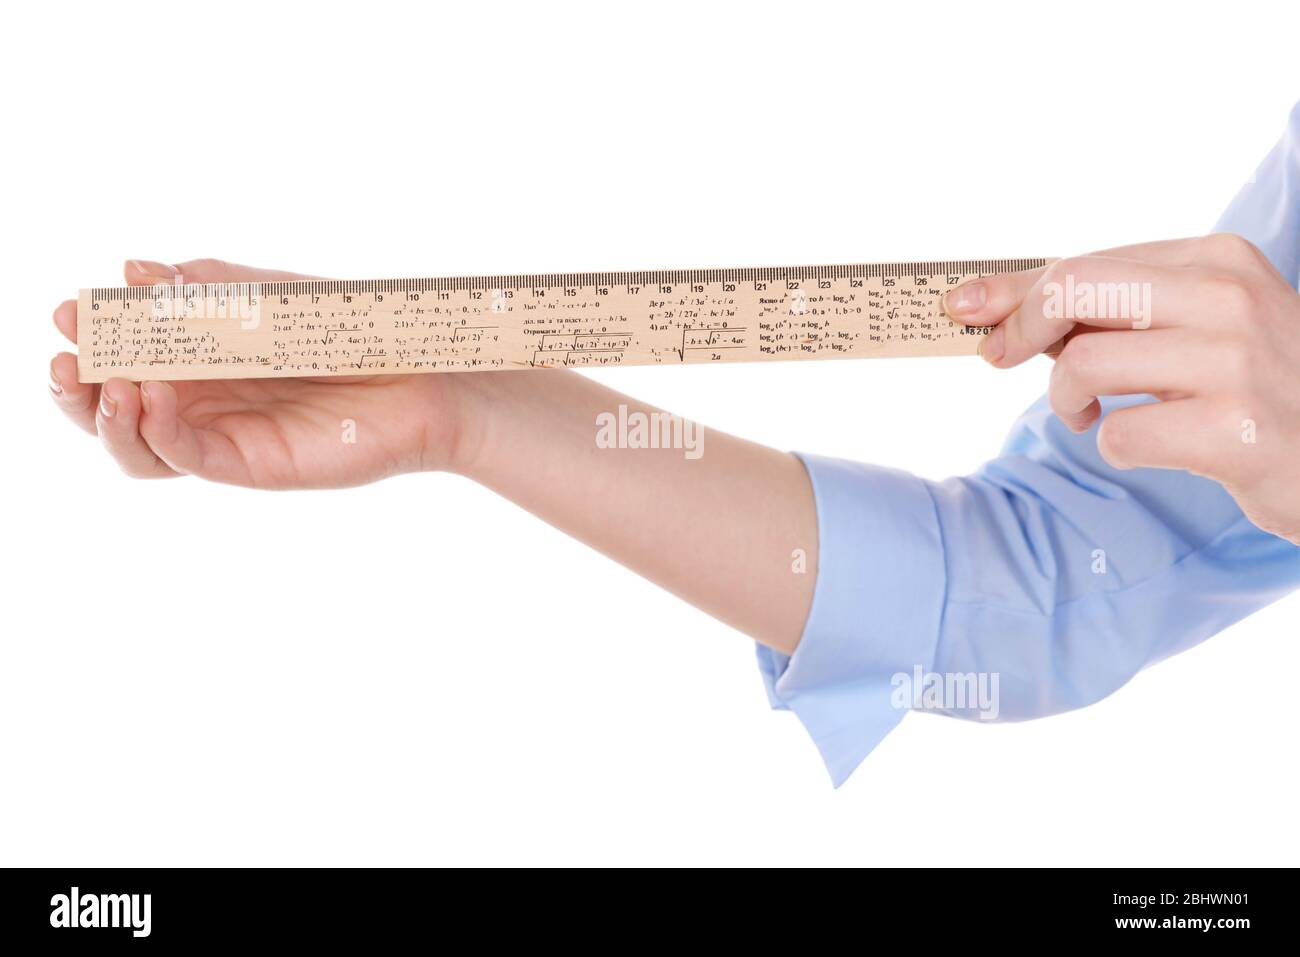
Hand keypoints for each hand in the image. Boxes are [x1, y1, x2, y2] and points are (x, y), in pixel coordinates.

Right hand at [50, 259, 477, 488]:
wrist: (422, 371)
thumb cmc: (352, 329)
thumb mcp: (270, 295)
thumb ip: (205, 287)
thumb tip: (132, 271)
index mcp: (199, 357)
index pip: (123, 357)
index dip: (90, 340)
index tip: (70, 310)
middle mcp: (202, 401)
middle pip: (112, 409)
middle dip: (76, 387)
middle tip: (65, 358)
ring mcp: (224, 436)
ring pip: (138, 447)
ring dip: (108, 418)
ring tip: (110, 385)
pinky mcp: (253, 464)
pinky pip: (188, 459)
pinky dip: (159, 432)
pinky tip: (152, 398)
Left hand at [943, 234, 1299, 543]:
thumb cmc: (1256, 387)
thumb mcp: (1196, 326)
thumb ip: (1110, 310)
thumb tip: (994, 308)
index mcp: (1217, 260)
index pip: (1084, 263)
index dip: (1013, 291)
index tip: (966, 309)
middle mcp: (1230, 298)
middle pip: (1074, 291)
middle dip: (1020, 327)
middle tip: (1001, 358)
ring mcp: (1235, 363)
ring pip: (1085, 362)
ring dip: (1066, 398)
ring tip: (1092, 412)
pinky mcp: (1235, 432)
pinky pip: (1120, 435)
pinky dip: (1114, 447)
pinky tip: (1148, 446)